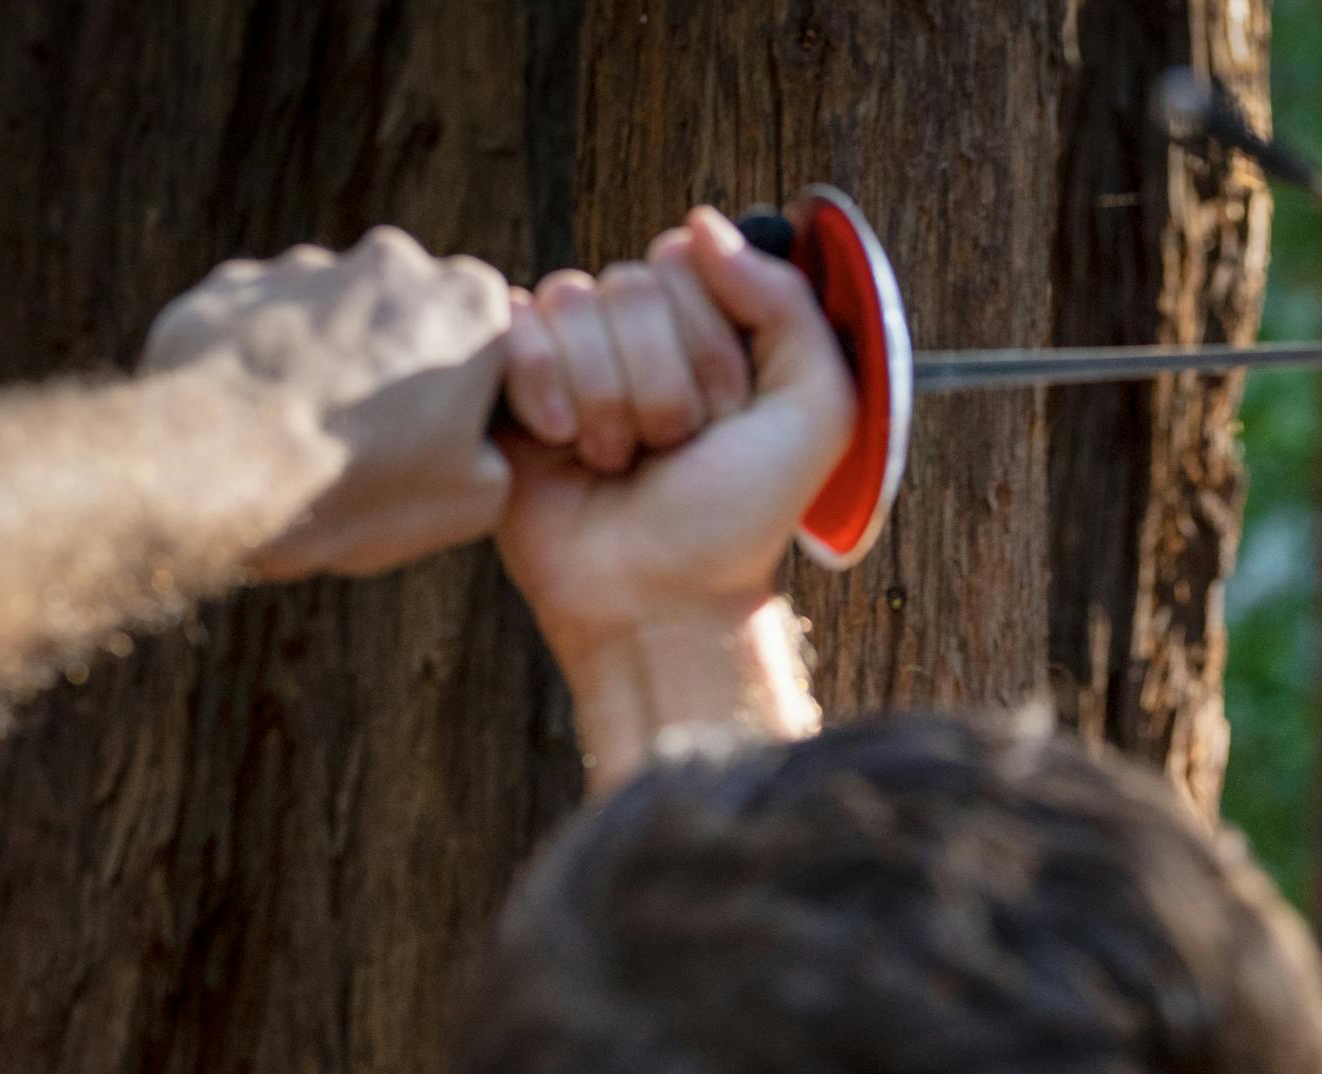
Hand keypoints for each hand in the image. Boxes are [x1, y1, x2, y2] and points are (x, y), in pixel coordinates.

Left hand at [142, 228, 514, 579]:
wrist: (220, 466)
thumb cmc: (360, 485)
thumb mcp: (478, 500)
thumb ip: (499, 449)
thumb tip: (477, 443)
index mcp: (469, 303)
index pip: (500, 342)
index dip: (486, 400)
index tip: (460, 448)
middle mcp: (391, 262)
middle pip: (415, 320)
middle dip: (407, 372)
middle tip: (385, 446)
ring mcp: (306, 267)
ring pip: (337, 320)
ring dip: (335, 367)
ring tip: (312, 440)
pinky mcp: (234, 286)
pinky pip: (267, 326)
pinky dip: (270, 364)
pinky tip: (259, 422)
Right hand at [493, 208, 856, 660]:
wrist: (659, 599)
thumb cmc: (737, 518)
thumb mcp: (813, 412)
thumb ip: (787, 305)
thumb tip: (701, 226)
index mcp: (706, 326)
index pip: (687, 263)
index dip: (710, 343)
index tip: (726, 415)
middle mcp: (636, 332)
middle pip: (631, 284)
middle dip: (661, 381)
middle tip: (672, 450)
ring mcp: (570, 355)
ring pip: (572, 303)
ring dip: (606, 398)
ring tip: (619, 461)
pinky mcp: (508, 384)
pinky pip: (512, 329)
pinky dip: (543, 392)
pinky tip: (561, 445)